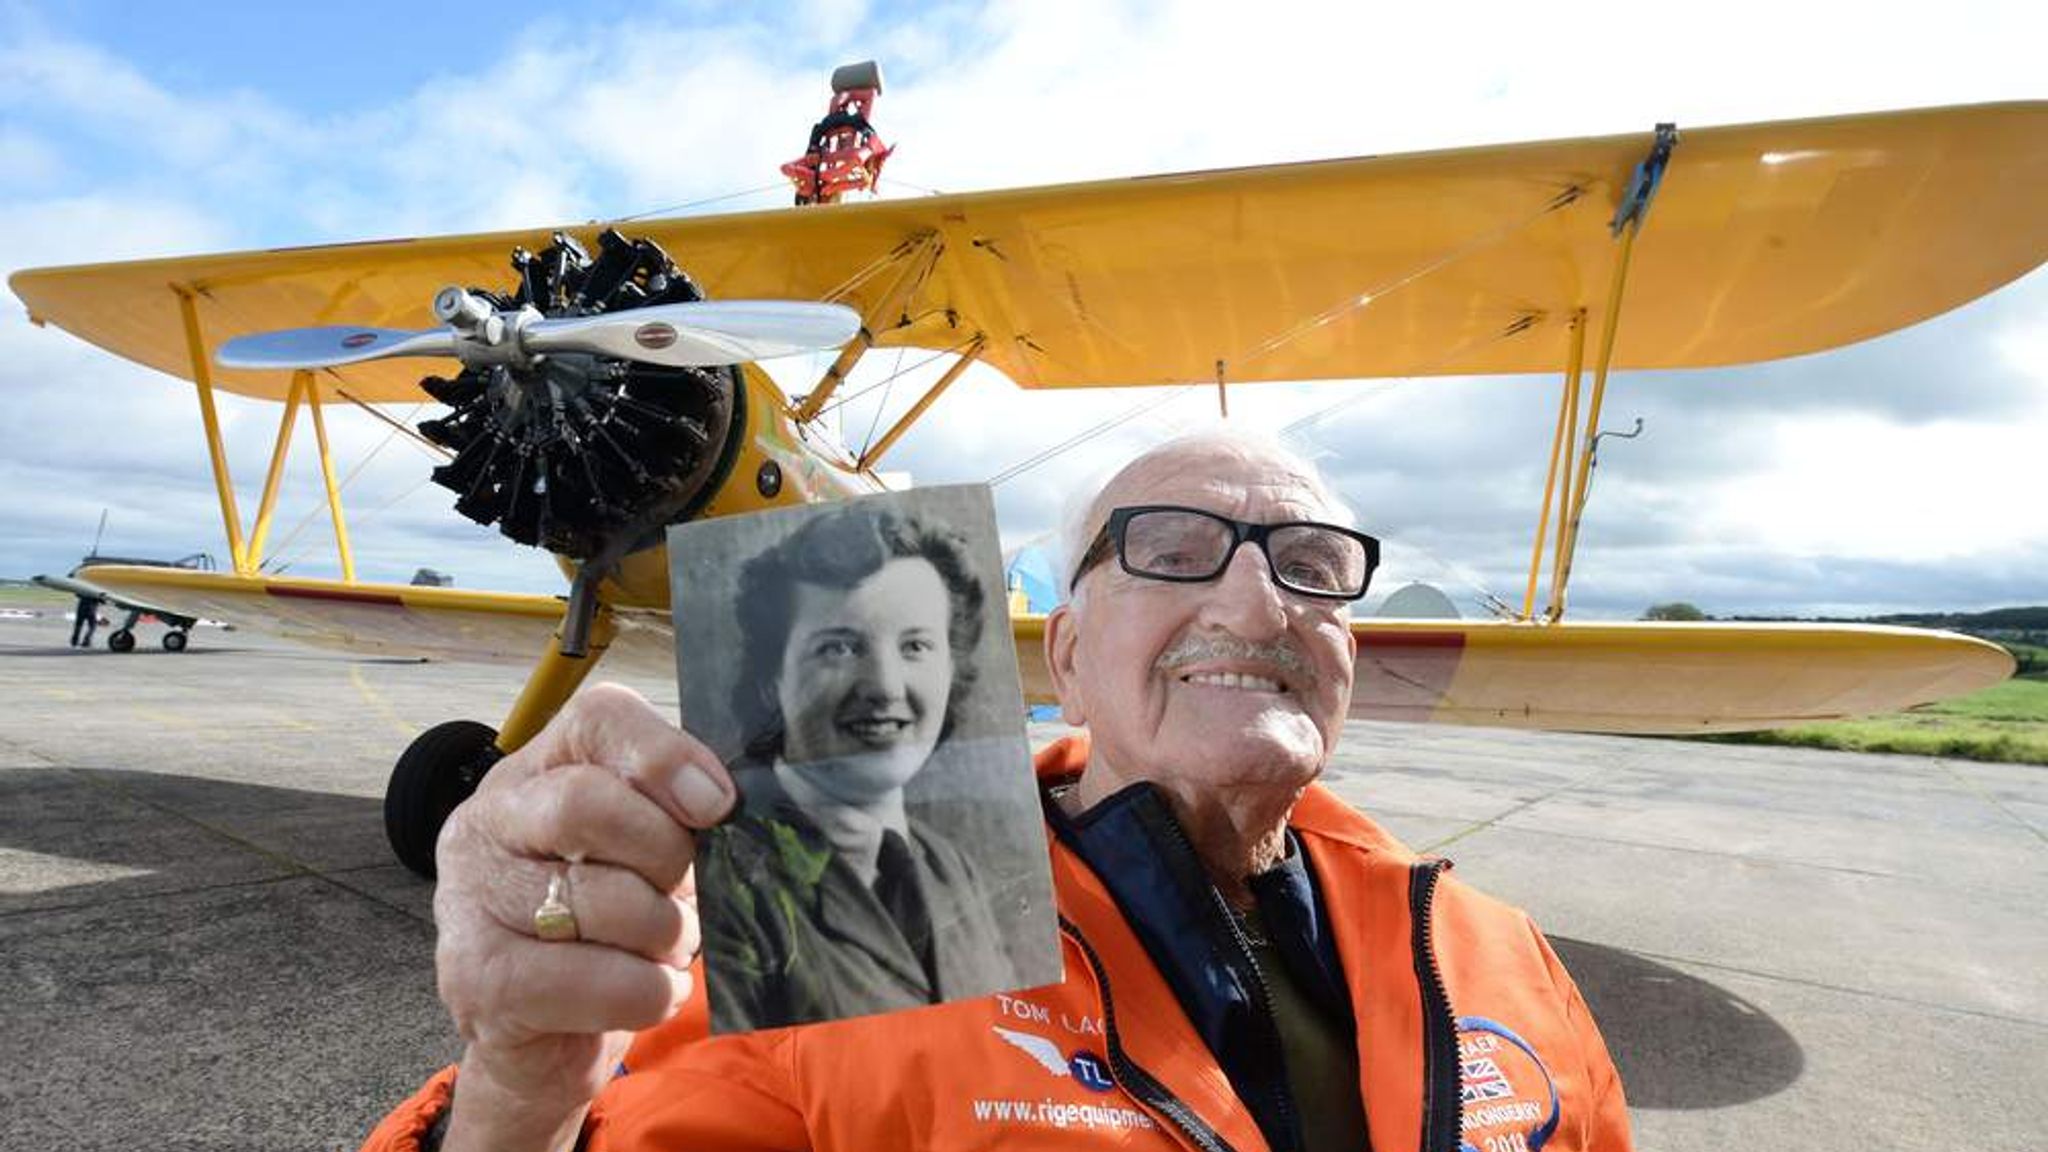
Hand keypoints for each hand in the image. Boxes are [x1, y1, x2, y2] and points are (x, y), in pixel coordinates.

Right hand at [431, 683, 734, 1151]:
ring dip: (667, 935)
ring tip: (667, 948)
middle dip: (665, 857)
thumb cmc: (605, 927)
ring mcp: (471, 900)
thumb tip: (719, 802)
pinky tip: (647, 991)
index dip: (665, 754)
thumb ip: (675, 813)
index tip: (717, 805)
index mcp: (535, 772)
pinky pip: (600, 981)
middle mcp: (487, 823)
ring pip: (602, 900)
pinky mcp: (480, 981)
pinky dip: (649, 992)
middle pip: (585, 804)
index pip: (596, 719)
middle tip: (684, 895)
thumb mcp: (642, 852)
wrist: (540, 1037)